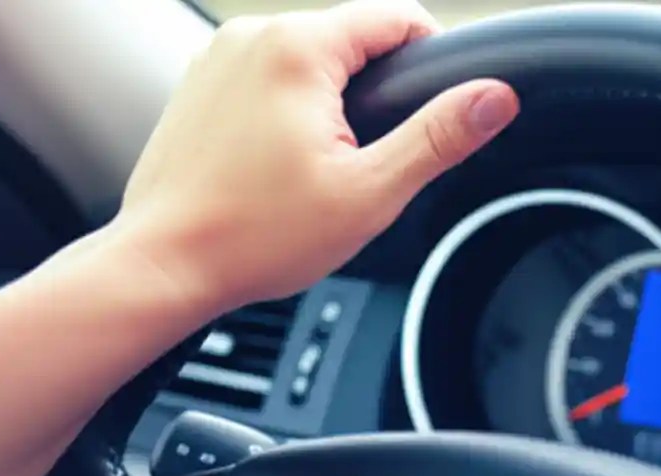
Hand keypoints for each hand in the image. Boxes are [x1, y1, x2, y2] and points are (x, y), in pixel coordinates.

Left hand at [113, 0, 517, 310]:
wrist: (164, 265)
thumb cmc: (255, 235)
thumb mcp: (370, 191)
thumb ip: (439, 137)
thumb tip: (496, 97)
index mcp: (298, 47)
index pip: (397, 17)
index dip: (432, 61)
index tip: (434, 112)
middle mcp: (252, 35)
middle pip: (351, 39)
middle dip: (375, 93)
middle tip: (367, 162)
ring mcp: (218, 56)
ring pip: (309, 60)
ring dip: (332, 103)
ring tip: (320, 169)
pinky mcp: (200, 83)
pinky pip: (268, 78)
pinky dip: (289, 110)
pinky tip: (280, 166)